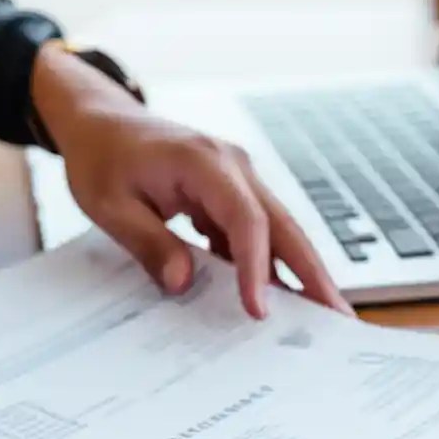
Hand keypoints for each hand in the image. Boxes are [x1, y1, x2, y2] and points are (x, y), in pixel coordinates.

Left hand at [31, 42, 353, 319]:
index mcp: (203, 161)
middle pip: (282, 223)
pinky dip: (267, 264)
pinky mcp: (230, 191)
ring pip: (277, 229)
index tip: (258, 309)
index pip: (245, 218)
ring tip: (321, 316)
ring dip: (299, 270)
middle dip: (312, 271)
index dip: (256, 266)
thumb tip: (184, 284)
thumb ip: (149, 244)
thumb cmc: (101, 159)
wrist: (99, 121)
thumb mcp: (110, 207)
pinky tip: (275, 299)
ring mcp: (236, 177)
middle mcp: (232, 165)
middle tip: (339, 316)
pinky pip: (256, 231)